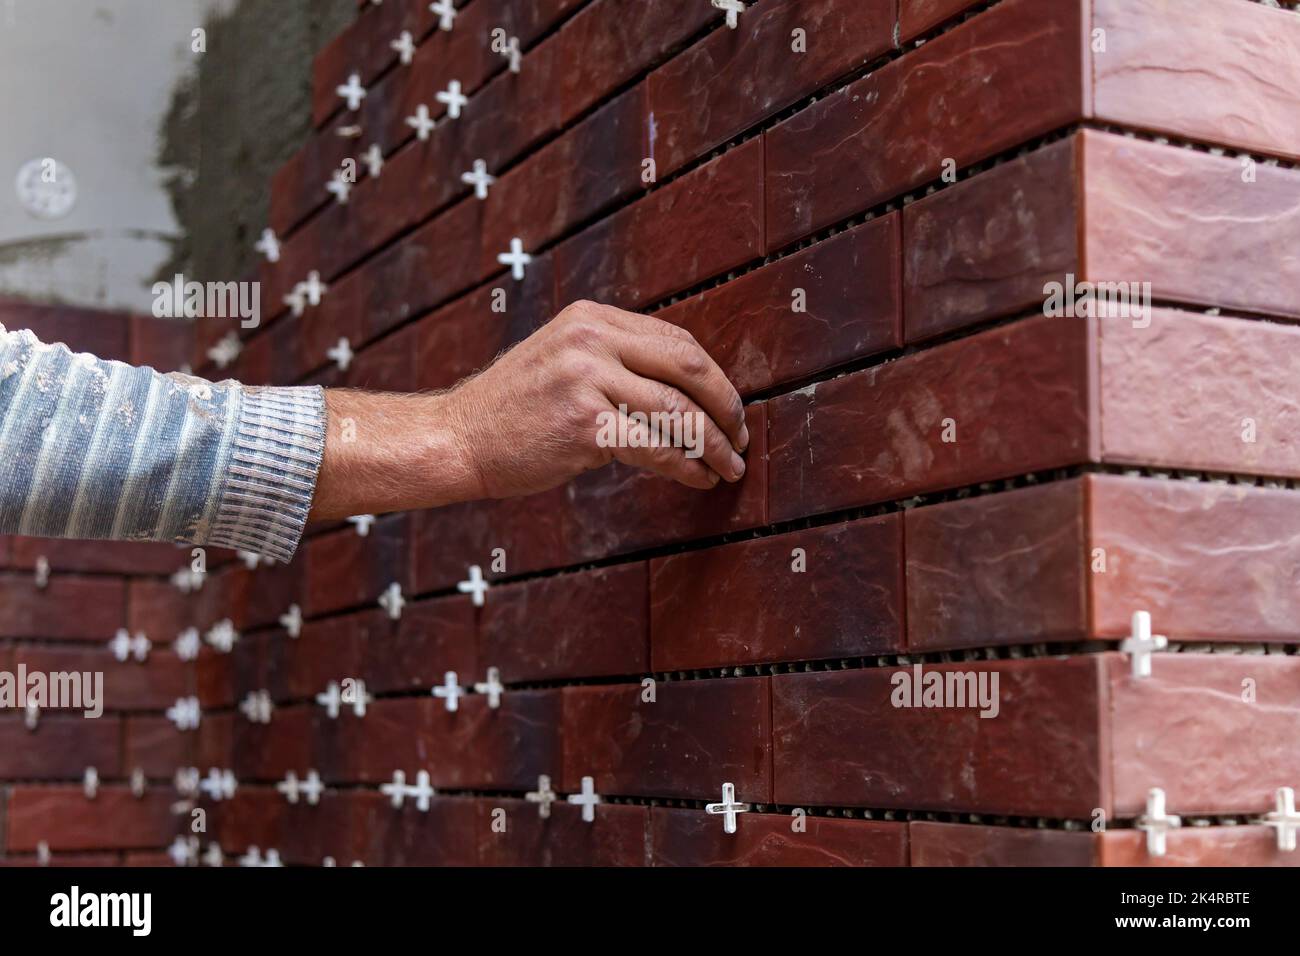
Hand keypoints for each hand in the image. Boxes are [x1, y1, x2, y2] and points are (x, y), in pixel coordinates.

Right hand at [442, 300, 749, 499]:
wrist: (459, 437)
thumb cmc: (514, 408)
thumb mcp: (562, 358)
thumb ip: (613, 358)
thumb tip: (683, 387)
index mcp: (591, 318)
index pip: (676, 339)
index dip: (713, 376)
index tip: (729, 406)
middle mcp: (592, 340)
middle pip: (688, 366)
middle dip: (725, 406)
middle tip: (741, 437)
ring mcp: (587, 380)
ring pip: (678, 412)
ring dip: (713, 445)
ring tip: (728, 467)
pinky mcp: (585, 425)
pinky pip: (655, 448)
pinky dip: (685, 467)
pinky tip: (697, 479)